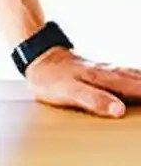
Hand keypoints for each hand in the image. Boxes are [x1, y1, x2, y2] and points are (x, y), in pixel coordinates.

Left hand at [26, 48, 140, 117]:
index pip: (140, 89)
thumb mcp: (69, 91)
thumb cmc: (52, 78)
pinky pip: (132, 74)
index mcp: (108, 79)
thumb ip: (94, 100)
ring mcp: (111, 71)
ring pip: (139, 76)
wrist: (39, 59)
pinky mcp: (107, 72)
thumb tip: (120, 110)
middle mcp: (113, 73)